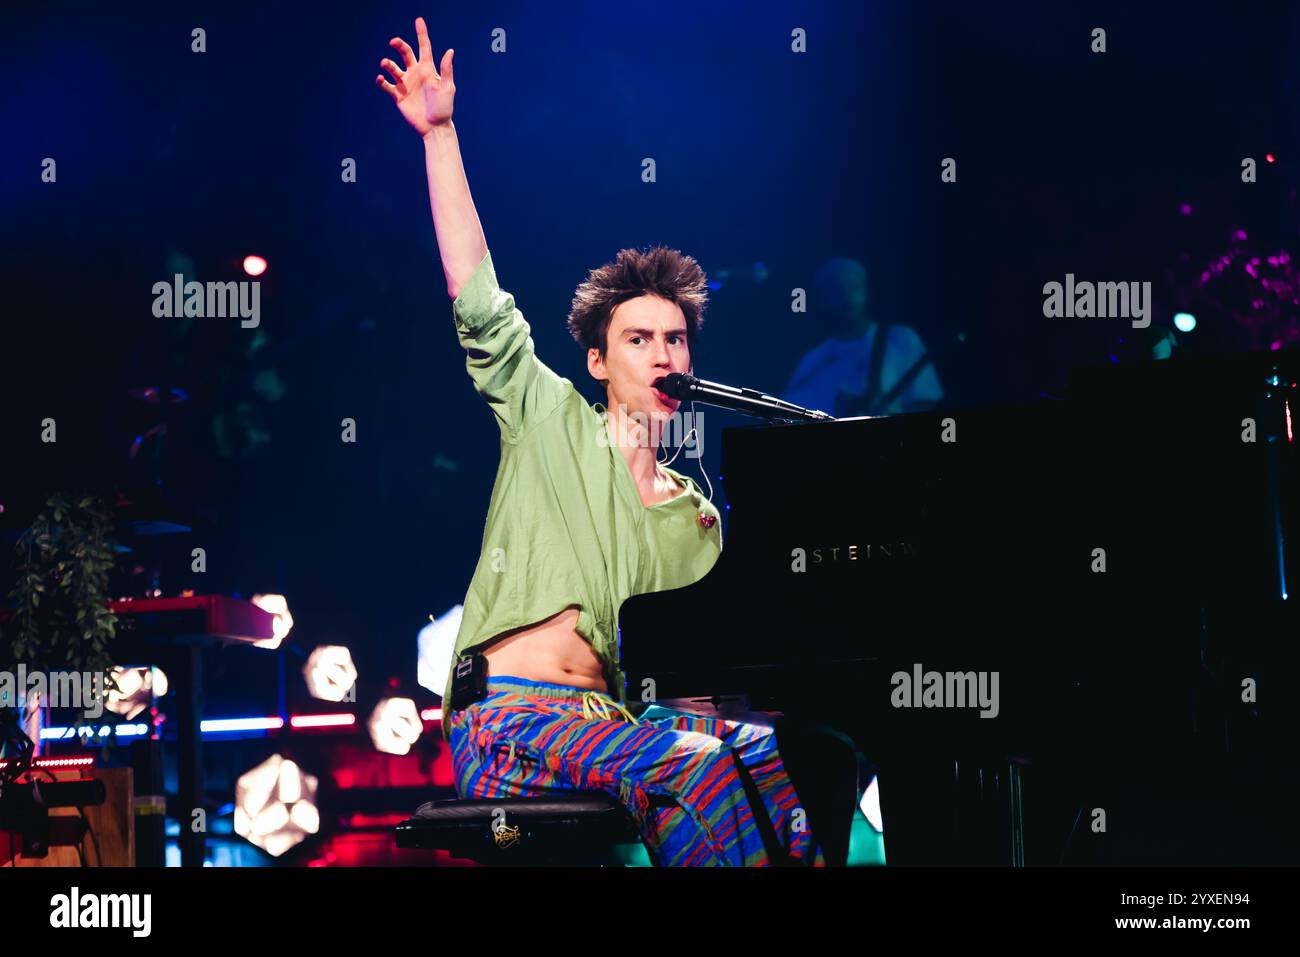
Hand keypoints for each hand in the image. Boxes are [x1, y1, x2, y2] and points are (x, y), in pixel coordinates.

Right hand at [376, 17, 454, 135]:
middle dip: (399, 45)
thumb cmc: (444, 108)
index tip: (419, 20)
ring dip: (388, 64)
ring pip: (393, 68)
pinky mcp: (398, 95)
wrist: (435, 127)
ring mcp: (405, 84)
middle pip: (405, 53)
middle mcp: (415, 73)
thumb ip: (446, 70)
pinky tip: (381, 78)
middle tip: (393, 42)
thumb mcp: (448, 88)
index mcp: (428, 69)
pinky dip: (382, 81)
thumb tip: (450, 51)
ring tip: (385, 65)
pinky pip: (387, 85)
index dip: (422, 34)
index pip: (424, 47)